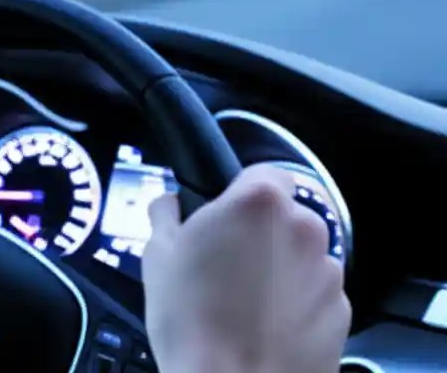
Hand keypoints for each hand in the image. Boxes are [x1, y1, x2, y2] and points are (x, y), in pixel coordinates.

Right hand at [142, 164, 350, 372]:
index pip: (264, 171)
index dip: (242, 191)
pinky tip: (264, 328)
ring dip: (279, 270)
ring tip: (242, 304)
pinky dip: (295, 305)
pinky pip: (314, 295)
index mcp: (259, 203)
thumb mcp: (156, 255)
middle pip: (285, 217)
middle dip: (260, 234)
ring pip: (301, 257)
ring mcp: (329, 273)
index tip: (222, 216)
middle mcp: (305, 229)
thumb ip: (168, 216)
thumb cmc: (189, 318)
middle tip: (223, 264)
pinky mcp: (343, 313)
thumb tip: (173, 205)